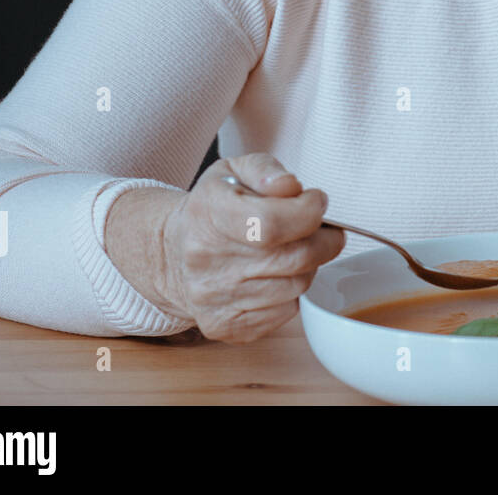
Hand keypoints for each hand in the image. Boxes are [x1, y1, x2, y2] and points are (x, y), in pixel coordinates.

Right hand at [157, 153, 345, 342]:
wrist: (172, 254)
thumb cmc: (212, 209)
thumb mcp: (233, 171)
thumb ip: (266, 169)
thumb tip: (290, 187)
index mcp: (209, 215)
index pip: (272, 223)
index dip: (309, 211)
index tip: (316, 201)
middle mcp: (207, 261)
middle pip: (295, 258)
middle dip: (324, 240)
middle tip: (325, 229)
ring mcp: (214, 299)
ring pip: (297, 286)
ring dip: (310, 266)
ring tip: (297, 249)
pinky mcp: (225, 326)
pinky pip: (286, 312)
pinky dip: (293, 291)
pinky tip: (279, 275)